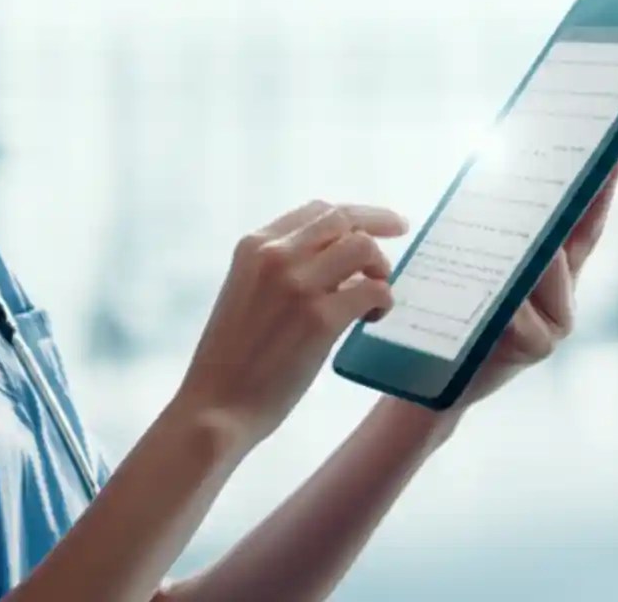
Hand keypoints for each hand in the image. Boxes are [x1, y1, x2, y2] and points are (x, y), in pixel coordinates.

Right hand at [180, 200, 407, 446]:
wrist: (216, 405)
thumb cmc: (232, 360)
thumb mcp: (246, 294)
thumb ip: (282, 271)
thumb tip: (342, 267)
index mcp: (254, 247)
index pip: (317, 211)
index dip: (353, 216)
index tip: (376, 225)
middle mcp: (276, 256)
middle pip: (344, 219)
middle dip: (379, 223)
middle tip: (401, 233)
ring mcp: (298, 285)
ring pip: (363, 247)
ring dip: (380, 268)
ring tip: (376, 296)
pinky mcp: (320, 319)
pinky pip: (373, 290)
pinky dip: (383, 301)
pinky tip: (371, 319)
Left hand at [451, 163, 617, 411]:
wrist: (439, 380)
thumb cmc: (457, 320)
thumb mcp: (481, 273)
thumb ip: (502, 245)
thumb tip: (504, 190)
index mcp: (552, 279)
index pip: (582, 232)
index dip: (599, 199)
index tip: (613, 162)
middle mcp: (561, 301)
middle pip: (570, 247)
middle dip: (568, 214)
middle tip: (572, 176)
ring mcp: (553, 326)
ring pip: (547, 273)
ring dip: (528, 261)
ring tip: (510, 254)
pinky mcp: (536, 346)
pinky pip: (522, 311)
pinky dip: (508, 303)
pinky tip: (496, 305)